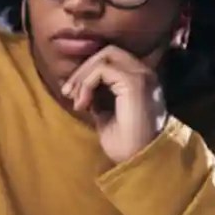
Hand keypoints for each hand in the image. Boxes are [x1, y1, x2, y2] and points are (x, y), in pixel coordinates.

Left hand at [60, 45, 167, 163]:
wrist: (138, 163)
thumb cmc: (125, 145)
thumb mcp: (106, 115)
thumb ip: (99, 96)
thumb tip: (81, 86)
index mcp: (141, 80)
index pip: (112, 58)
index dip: (88, 71)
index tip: (72, 93)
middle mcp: (145, 73)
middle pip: (108, 52)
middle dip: (83, 70)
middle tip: (68, 92)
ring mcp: (142, 76)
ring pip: (104, 57)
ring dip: (83, 77)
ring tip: (75, 100)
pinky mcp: (134, 84)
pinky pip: (102, 70)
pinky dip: (87, 84)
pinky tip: (83, 104)